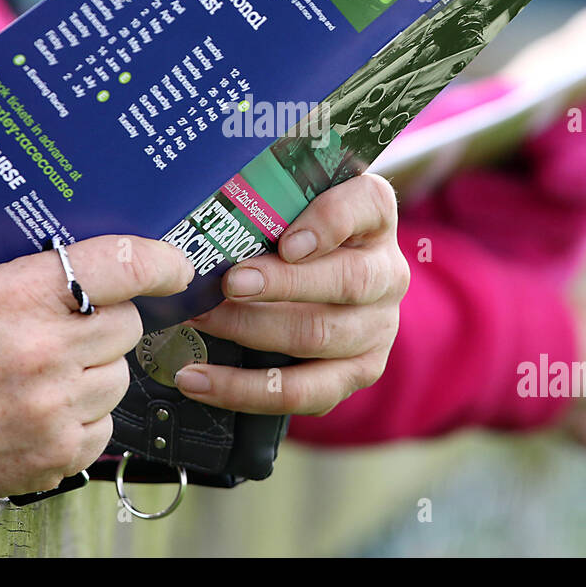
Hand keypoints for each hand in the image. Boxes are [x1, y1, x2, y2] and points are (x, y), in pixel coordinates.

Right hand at [0, 235, 193, 500]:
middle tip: (67, 333)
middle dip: (106, 326)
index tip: (174, 267)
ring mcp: (53, 406)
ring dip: (94, 374)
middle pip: (127, 326)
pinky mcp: (57, 452)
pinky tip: (43, 411)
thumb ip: (42, 279)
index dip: (158, 262)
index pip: (117, 265)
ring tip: (46, 377)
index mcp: (20, 296)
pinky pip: (104, 425)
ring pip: (119, 376)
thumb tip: (110, 267)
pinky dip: (83, 418)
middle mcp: (44, 350)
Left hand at [176, 173, 406, 415]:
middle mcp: (388, 272)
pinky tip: (197, 379)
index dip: (330, 223)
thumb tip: (201, 199)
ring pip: (320, 336)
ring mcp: (378, 328)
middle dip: (281, 284)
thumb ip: (267, 194)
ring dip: (252, 331)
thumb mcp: (290, 200)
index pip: (368, 205)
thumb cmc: (291, 229)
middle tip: (226, 283)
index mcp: (375, 215)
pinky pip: (303, 391)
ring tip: (200, 321)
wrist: (322, 284)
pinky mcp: (357, 373)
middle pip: (348, 281)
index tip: (286, 241)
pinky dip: (243, 390)